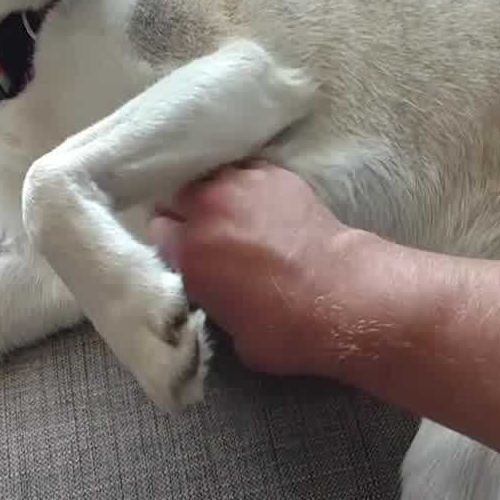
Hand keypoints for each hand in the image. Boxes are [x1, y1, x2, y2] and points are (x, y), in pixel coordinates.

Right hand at [148, 162, 373, 376]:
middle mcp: (208, 209)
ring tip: (233, 210)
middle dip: (188, 211)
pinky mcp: (276, 174)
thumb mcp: (227, 330)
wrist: (341, 295)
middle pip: (179, 195)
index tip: (183, 251)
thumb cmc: (285, 328)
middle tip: (207, 229)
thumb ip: (206, 294)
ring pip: (212, 177)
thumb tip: (210, 284)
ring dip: (217, 193)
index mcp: (188, 251)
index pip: (158, 231)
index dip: (172, 242)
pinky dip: (249, 183)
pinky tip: (260, 199)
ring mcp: (243, 184)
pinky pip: (248, 169)